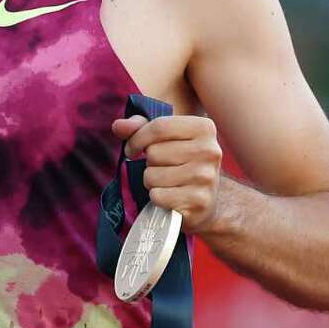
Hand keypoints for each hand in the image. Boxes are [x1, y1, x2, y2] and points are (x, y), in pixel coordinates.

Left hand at [114, 114, 223, 233]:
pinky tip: (170, 197)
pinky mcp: (199, 202)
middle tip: (159, 168)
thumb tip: (118, 126)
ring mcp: (206, 177)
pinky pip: (157, 196)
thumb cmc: (181, 163)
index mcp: (204, 128)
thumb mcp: (164, 139)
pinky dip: (156, 198)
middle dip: (148, 163)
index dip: (137, 138)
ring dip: (151, 181)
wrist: (206, 202)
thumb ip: (139, 127)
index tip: (131, 149)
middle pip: (154, 153)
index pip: (159, 126)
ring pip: (152, 175)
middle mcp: (210, 151)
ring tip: (166, 182)